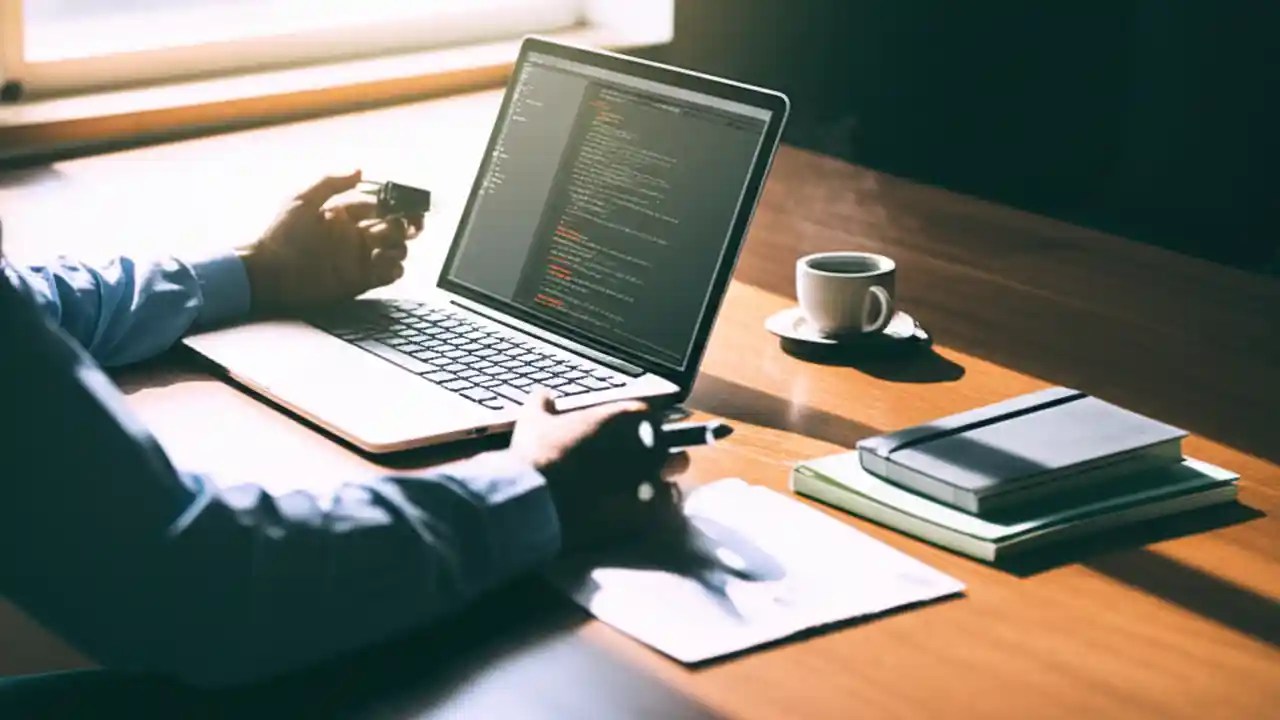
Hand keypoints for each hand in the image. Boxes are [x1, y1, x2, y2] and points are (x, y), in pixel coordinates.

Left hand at [237, 170, 425, 315]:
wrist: (269, 274)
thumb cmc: (281, 235)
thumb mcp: (301, 201)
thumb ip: (331, 184)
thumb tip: (360, 170)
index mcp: (344, 216)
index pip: (379, 206)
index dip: (396, 204)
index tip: (406, 203)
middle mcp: (355, 236)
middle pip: (393, 228)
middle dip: (405, 225)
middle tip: (409, 226)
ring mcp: (359, 259)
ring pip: (396, 251)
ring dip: (400, 247)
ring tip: (388, 247)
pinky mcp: (361, 281)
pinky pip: (389, 275)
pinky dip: (394, 269)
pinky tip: (386, 264)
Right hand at [509, 390, 688, 552]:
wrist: (538, 501)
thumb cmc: (539, 455)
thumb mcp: (534, 421)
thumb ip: (542, 403)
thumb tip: (542, 395)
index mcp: (627, 415)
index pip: (652, 417)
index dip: (640, 429)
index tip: (628, 439)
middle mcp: (647, 442)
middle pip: (673, 447)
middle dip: (659, 456)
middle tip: (638, 466)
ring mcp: (651, 476)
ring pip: (673, 477)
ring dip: (661, 480)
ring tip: (641, 489)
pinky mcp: (648, 506)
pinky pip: (665, 505)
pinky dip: (655, 506)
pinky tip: (637, 509)